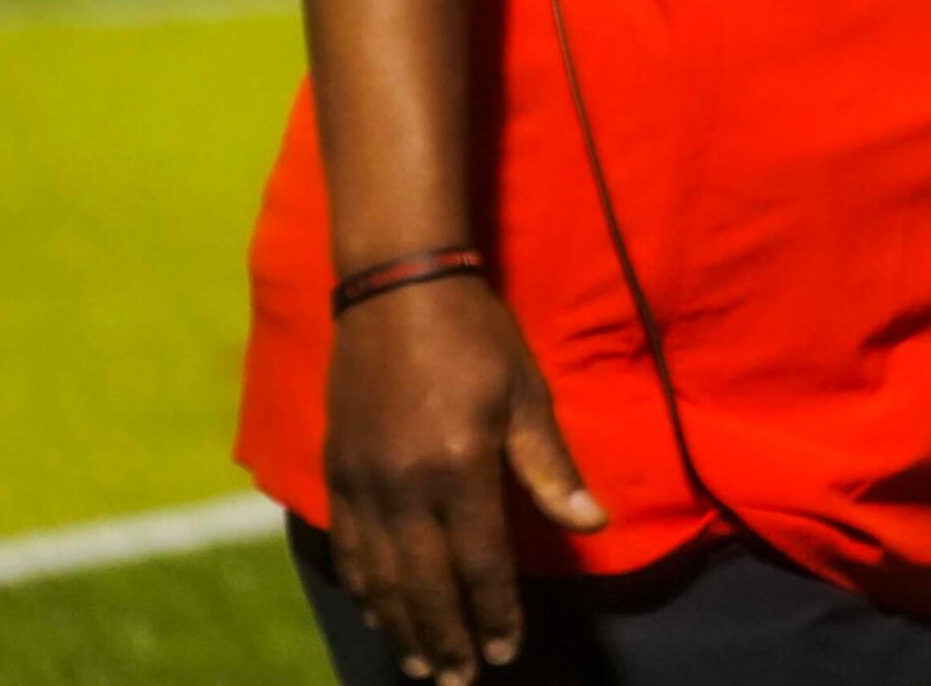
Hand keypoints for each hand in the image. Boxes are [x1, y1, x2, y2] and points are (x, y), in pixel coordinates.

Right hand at [324, 277, 602, 678]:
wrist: (397, 285)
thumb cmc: (475, 335)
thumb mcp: (525, 394)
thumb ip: (550, 468)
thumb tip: (593, 522)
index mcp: (460, 467)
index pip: (481, 564)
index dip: (495, 614)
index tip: (506, 651)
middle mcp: (406, 486)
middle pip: (426, 584)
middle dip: (446, 639)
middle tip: (459, 682)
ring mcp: (364, 481)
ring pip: (381, 576)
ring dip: (401, 626)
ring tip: (421, 666)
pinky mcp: (337, 469)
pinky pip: (347, 546)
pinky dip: (363, 587)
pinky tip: (377, 610)